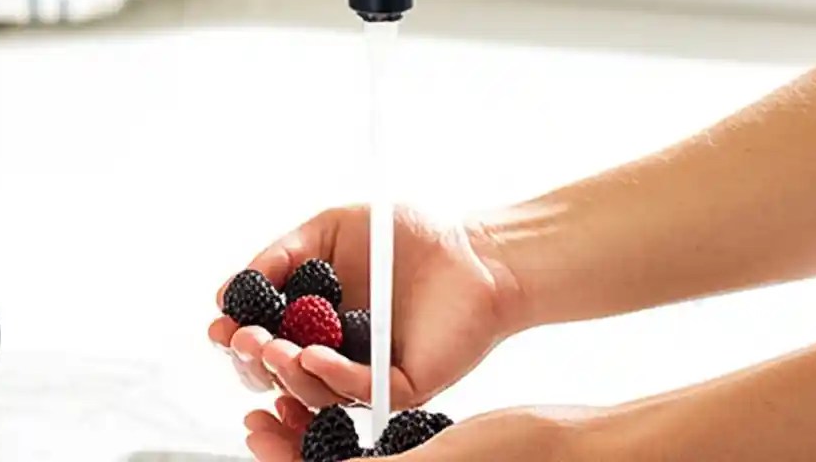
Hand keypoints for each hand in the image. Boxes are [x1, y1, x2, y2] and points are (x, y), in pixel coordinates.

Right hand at [208, 205, 520, 409]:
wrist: (474, 249)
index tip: (221, 325)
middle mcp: (332, 351)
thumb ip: (282, 256)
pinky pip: (361, 390)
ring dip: (285, 371)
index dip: (235, 337)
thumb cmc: (406, 236)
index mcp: (310, 318)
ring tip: (272, 346)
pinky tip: (311, 355)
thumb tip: (228, 289)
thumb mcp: (329, 230)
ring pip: (312, 389)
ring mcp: (365, 372)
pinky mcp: (401, 385)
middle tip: (244, 339)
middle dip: (252, 360)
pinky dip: (331, 376)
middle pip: (277, 374)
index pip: (261, 340)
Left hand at [241, 396, 600, 461]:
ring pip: (333, 430)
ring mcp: (400, 460)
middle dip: (286, 424)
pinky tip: (323, 363)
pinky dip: (337, 388)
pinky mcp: (412, 439)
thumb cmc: (507, 457)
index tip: (255, 423)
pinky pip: (360, 414)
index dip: (280, 454)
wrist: (560, 440)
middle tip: (262, 389)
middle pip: (317, 456)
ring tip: (286, 363)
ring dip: (306, 396)